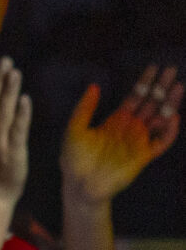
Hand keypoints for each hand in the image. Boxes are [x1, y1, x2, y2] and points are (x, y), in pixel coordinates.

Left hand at [60, 65, 180, 205]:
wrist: (78, 182)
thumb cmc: (74, 156)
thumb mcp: (75, 126)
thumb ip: (85, 107)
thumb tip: (94, 85)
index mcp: (116, 118)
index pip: (135, 96)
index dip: (145, 81)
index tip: (154, 66)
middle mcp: (131, 127)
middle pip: (151, 103)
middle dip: (162, 87)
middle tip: (172, 70)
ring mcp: (139, 141)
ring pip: (160, 119)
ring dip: (170, 104)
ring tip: (179, 87)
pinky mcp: (143, 156)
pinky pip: (161, 142)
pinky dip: (168, 131)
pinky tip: (173, 117)